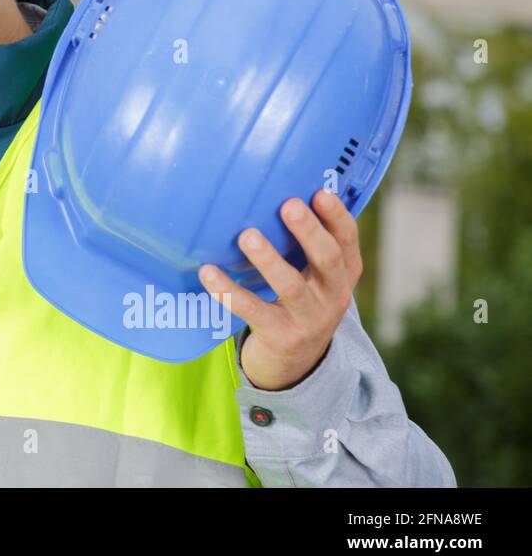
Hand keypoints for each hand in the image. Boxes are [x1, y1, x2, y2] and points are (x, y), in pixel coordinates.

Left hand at [197, 189, 361, 390]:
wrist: (295, 364)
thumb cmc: (299, 302)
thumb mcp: (313, 276)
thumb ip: (304, 244)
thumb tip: (272, 191)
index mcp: (343, 274)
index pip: (347, 241)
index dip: (337, 217)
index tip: (320, 191)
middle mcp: (333, 296)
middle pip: (328, 261)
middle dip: (309, 232)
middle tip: (288, 205)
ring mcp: (309, 319)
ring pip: (292, 287)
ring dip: (269, 260)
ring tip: (247, 237)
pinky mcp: (281, 336)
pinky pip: (253, 311)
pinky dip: (230, 291)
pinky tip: (208, 273)